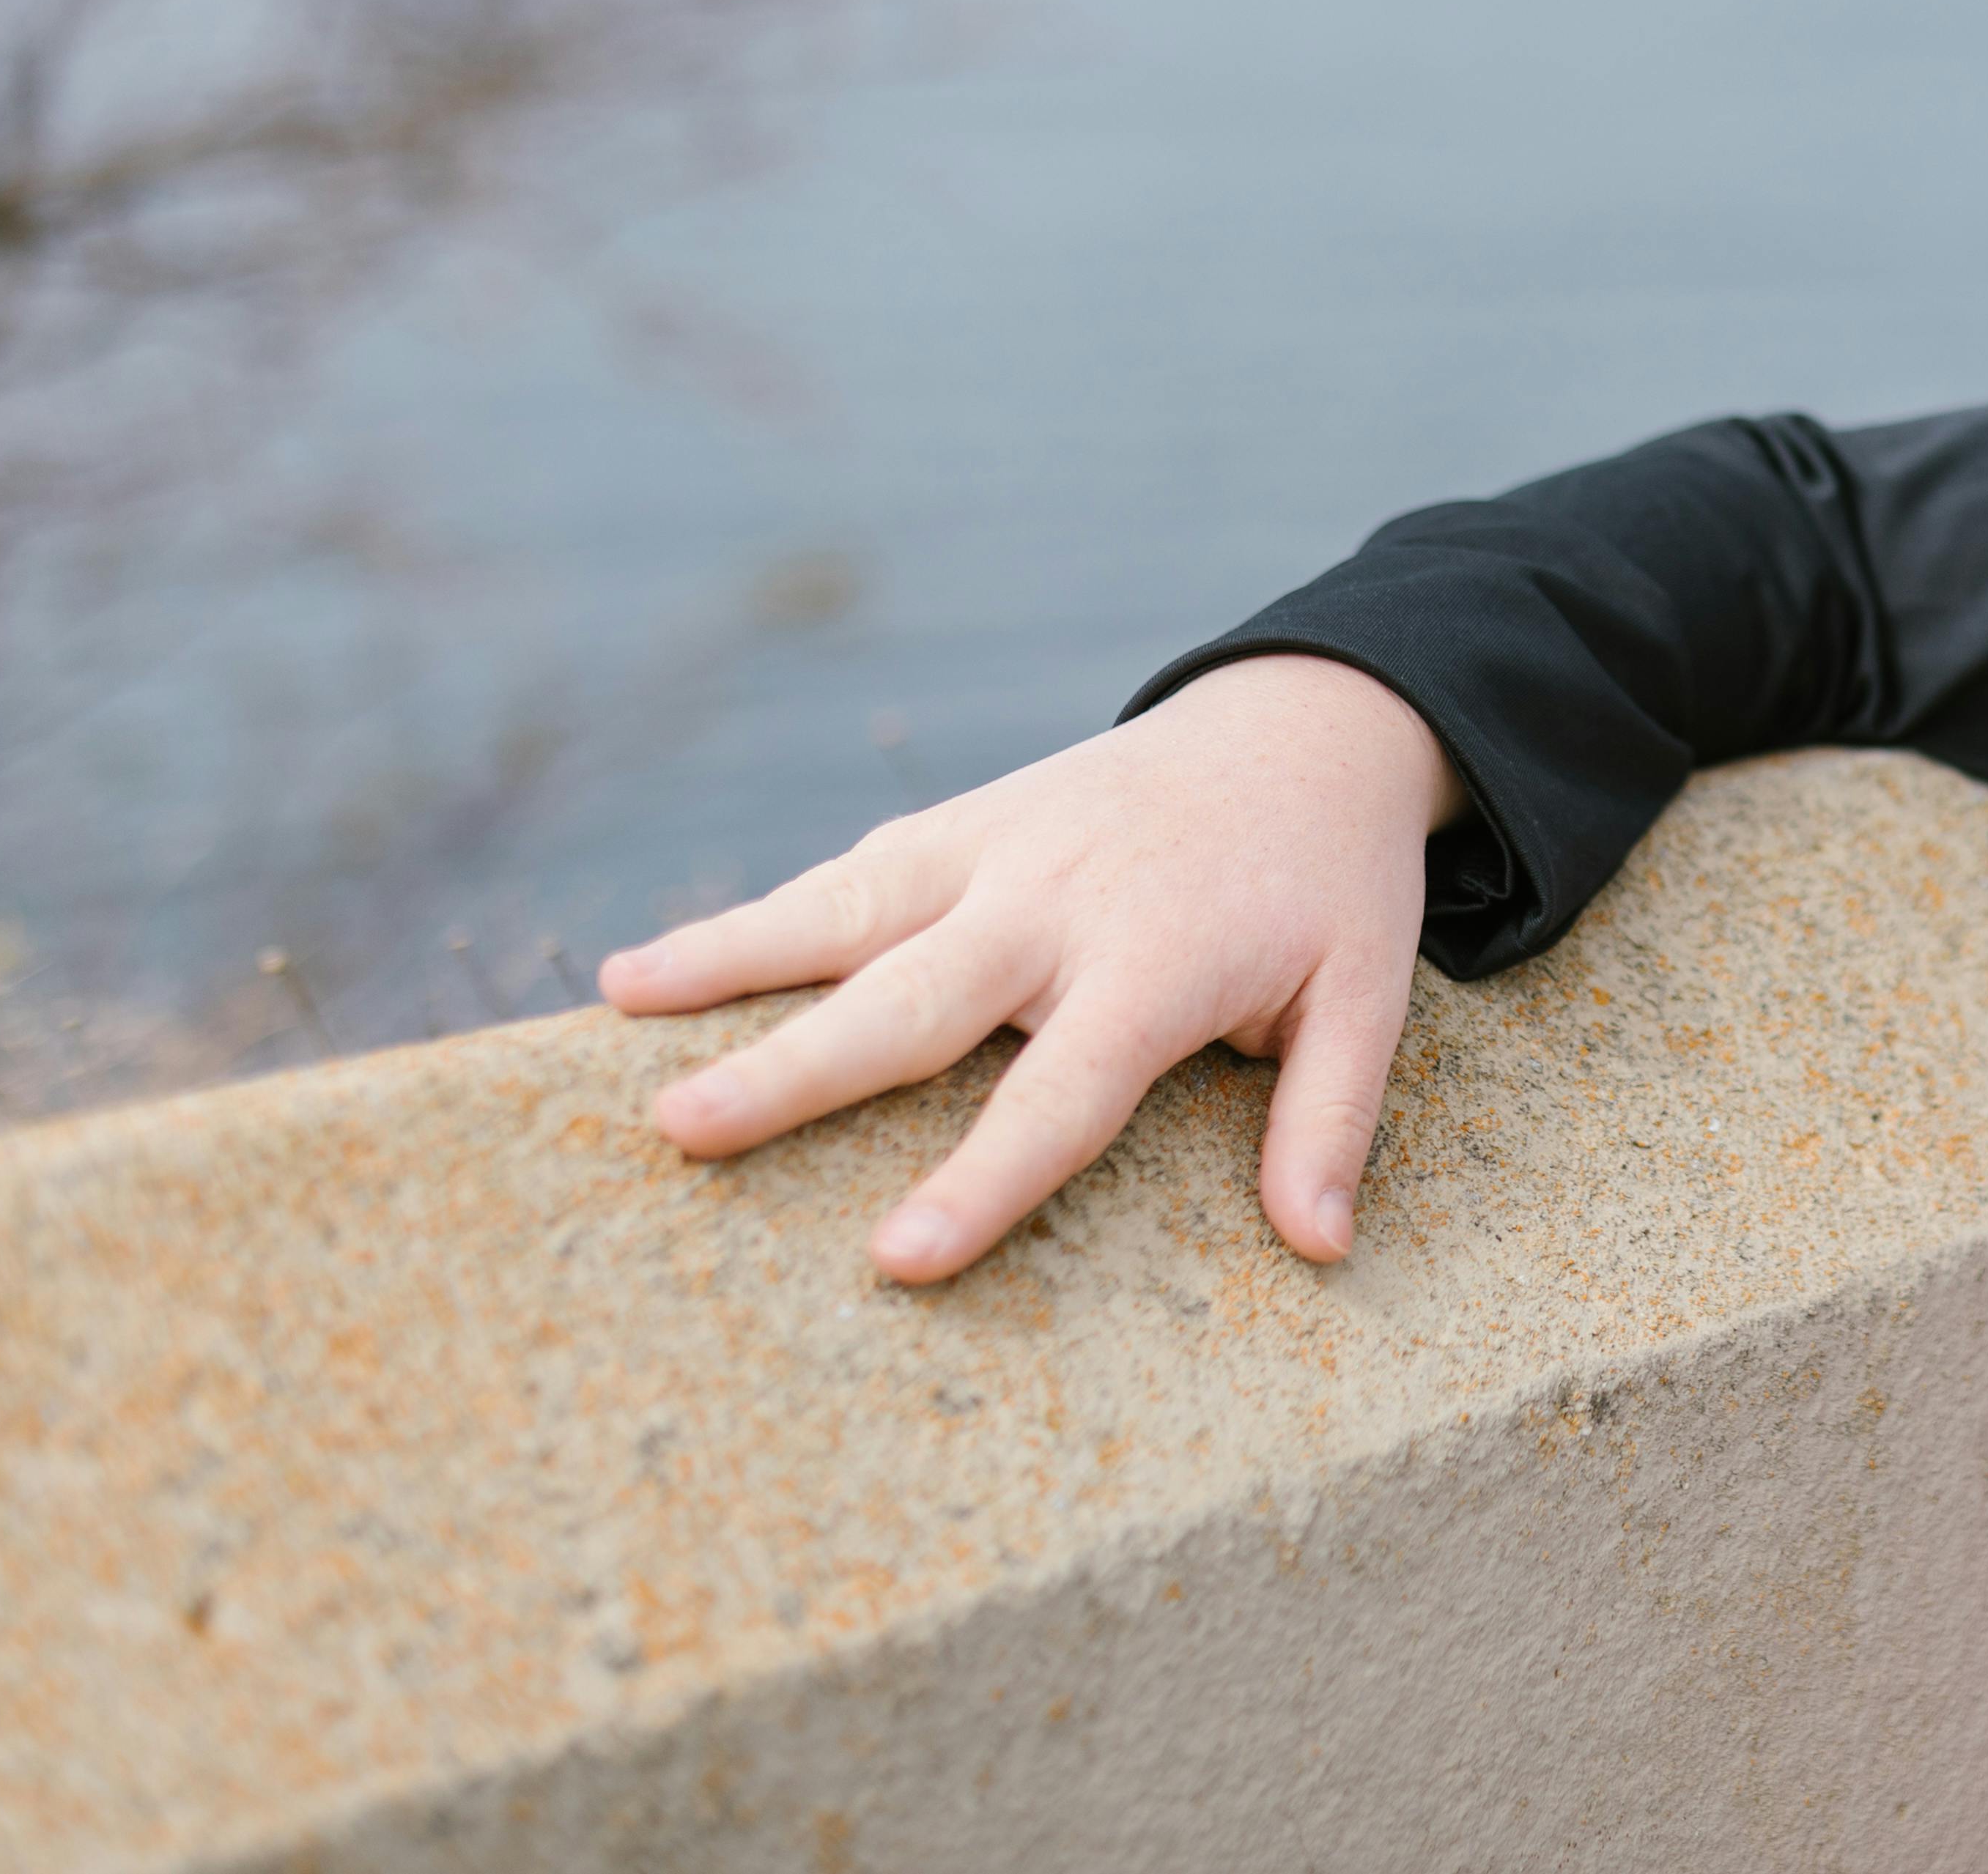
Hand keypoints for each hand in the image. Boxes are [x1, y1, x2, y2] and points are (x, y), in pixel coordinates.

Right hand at [598, 654, 1461, 1281]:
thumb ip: (1332, 1116)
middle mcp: (1060, 902)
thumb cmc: (1329, 884)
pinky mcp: (967, 818)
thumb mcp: (1371, 993)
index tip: (896, 1262)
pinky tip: (666, 961)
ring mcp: (1000, 847)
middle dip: (795, 1070)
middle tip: (678, 1130)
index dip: (982, 1183)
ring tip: (616, 1001)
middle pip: (913, 1002)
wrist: (1305, 724)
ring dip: (731, 953)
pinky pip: (859, 871)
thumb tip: (1321, 1249)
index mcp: (1159, 963)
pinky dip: (766, 912)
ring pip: (850, 910)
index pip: (1061, 1096)